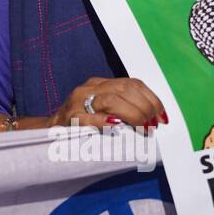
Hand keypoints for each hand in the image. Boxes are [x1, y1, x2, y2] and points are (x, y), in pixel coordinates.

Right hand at [49, 76, 166, 128]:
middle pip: (124, 89)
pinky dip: (105, 121)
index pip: (132, 83)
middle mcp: (89, 88)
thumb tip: (154, 117)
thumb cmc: (83, 124)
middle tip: (154, 125)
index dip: (151, 98)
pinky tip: (116, 126)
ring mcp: (78, 101)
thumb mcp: (103, 109)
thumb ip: (123, 108)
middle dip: (145, 107)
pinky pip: (90, 118)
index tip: (162, 115)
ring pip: (111, 100)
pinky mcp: (70, 118)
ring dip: (132, 114)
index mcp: (100, 84)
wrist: (51, 130)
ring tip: (143, 127)